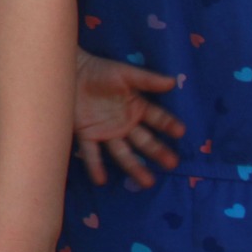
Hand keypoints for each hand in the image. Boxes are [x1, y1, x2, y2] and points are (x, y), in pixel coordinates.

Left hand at [74, 50, 182, 187]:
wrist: (70, 70)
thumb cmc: (99, 70)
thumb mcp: (124, 73)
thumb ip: (146, 80)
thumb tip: (172, 82)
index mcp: (137, 108)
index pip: (157, 119)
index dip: (168, 125)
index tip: (180, 131)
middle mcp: (125, 124)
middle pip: (144, 141)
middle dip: (158, 152)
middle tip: (172, 163)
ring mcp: (107, 132)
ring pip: (123, 153)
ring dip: (134, 167)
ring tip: (147, 182)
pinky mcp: (87, 134)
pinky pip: (92, 153)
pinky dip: (95, 166)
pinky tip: (101, 180)